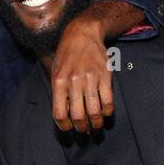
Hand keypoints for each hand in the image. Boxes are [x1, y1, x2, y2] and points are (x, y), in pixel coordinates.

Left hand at [50, 15, 113, 132]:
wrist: (82, 34)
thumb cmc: (66, 55)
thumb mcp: (55, 72)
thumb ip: (58, 93)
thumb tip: (65, 116)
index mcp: (59, 82)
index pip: (60, 113)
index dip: (64, 126)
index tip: (69, 129)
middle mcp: (74, 82)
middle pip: (78, 116)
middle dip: (82, 128)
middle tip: (85, 131)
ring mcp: (91, 79)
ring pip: (95, 112)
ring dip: (96, 124)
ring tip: (96, 127)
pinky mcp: (105, 76)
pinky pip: (108, 101)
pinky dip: (107, 113)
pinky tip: (105, 114)